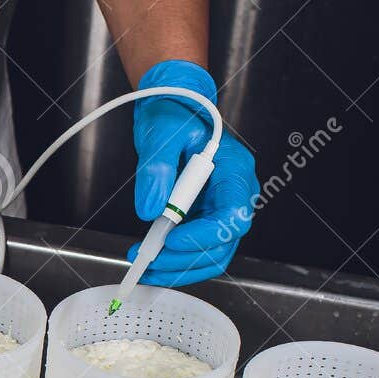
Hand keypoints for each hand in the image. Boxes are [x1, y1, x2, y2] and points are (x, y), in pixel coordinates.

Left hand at [130, 59, 256, 285]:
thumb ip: (157, 168)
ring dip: (178, 266)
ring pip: (211, 254)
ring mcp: (221, 209)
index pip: (233, 215)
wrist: (173, 111)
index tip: (170, 240)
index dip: (204, 235)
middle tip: (148, 259)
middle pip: (223, 243)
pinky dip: (175, 260)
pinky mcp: (204, 218)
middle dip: (185, 258)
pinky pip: (197, 250)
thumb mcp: (162, 132)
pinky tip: (150, 259)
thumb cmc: (174, 114)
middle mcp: (235, 194)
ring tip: (143, 263)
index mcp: (235, 170)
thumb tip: (151, 210)